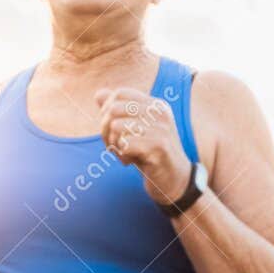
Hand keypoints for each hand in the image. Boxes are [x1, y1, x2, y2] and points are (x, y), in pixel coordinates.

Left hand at [94, 88, 190, 205]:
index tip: (111, 128)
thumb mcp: (136, 129)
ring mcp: (161, 129)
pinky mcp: (158, 146)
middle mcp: (160, 113)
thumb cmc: (151, 154)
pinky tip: (130, 162)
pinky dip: (122, 156)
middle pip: (114, 109)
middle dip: (105, 129)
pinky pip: (124, 144)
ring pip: (116, 126)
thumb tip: (98, 94)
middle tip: (114, 144)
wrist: (175, 179)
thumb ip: (118, 111)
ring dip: (113, 144)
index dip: (107, 109)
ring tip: (124, 153)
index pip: (121, 93)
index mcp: (156, 105)